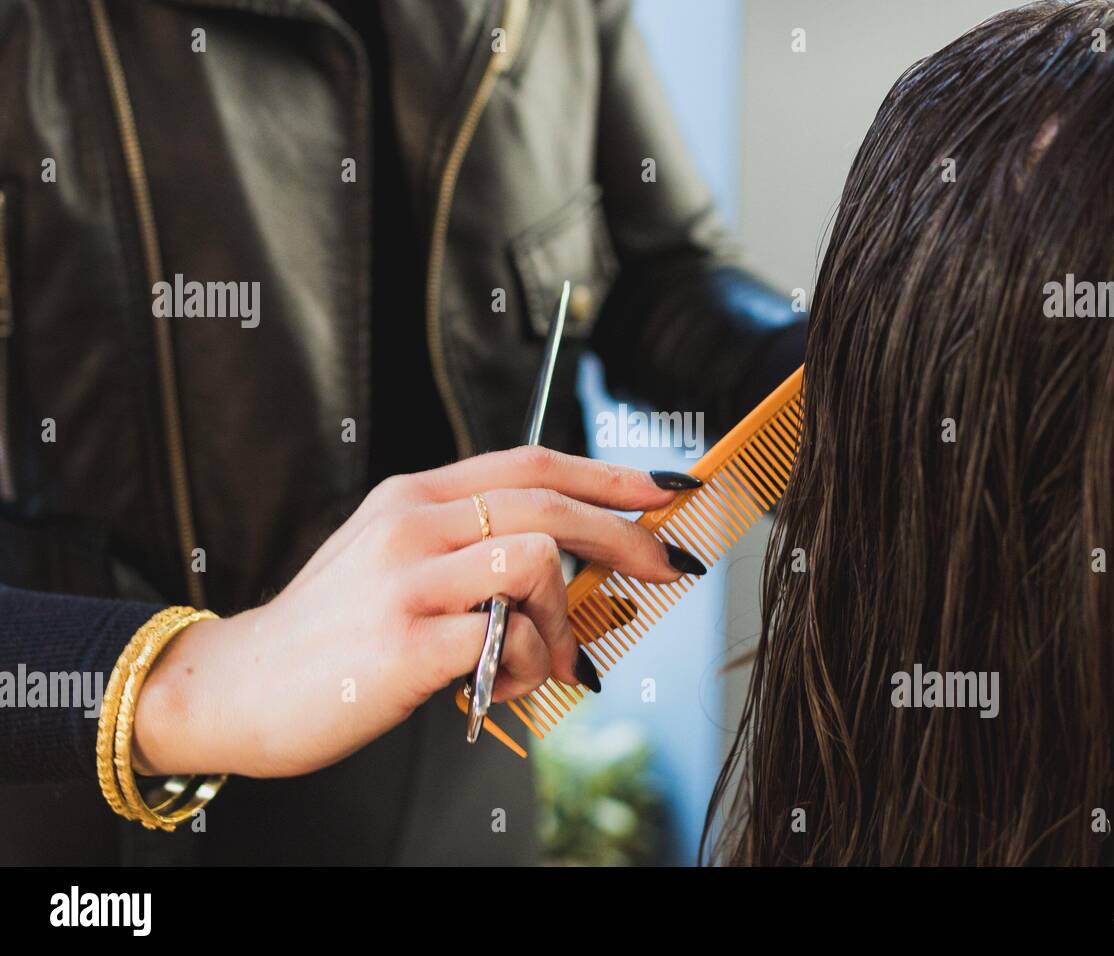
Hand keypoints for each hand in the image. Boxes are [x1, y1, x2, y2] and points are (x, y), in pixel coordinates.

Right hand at [131, 447, 704, 777]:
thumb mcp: (394, 561)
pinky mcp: (402, 644)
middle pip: (547, 505)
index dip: (606, 471)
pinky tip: (502, 688)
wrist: (238, 686)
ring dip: (561, 622)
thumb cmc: (333, 631)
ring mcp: (404, 582)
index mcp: (412, 496)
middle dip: (624, 537)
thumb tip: (567, 561)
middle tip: (663, 571)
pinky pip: (505, 639)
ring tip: (542, 662)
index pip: (530, 463)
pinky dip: (526, 667)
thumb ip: (468, 548)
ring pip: (534, 564)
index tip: (663, 488)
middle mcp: (410, 525)